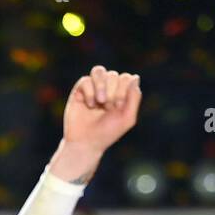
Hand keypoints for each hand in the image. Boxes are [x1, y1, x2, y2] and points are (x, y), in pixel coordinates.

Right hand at [50, 67, 141, 183]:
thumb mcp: (127, 118)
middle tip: (108, 109)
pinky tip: (89, 105)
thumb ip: (134, 97)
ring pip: (99, 71)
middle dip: (112, 93)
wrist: (86, 143)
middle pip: (114, 75)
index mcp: (121, 93)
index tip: (118, 107)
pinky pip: (85, 80)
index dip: (123, 91)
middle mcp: (108, 88)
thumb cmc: (108, 133)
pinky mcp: (79, 91)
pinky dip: (89, 92)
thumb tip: (135, 77)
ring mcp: (93, 88)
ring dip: (101, 86)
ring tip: (100, 101)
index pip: (126, 78)